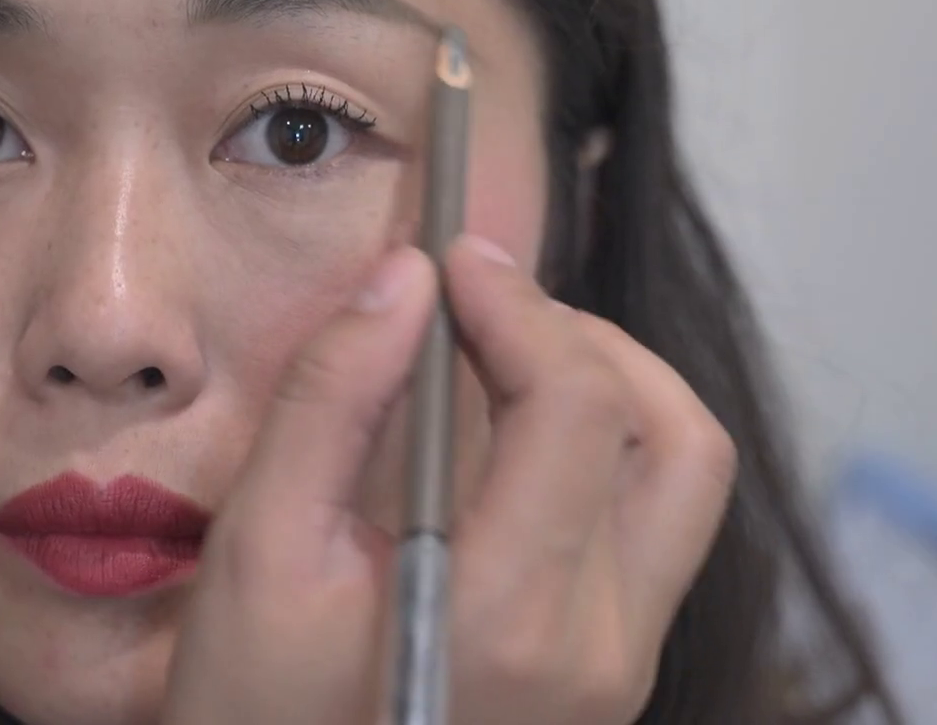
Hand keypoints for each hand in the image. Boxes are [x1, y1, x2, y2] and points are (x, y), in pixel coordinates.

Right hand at [159, 236, 737, 724]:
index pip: (578, 403)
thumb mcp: (257, 555)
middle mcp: (601, 648)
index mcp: (512, 617)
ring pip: (682, 482)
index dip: (518, 303)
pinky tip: (513, 437)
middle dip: (584, 336)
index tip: (451, 258)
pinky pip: (653, 532)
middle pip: (672, 435)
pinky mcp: (614, 677)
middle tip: (485, 304)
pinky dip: (605, 451)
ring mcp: (621, 671)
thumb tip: (407, 276)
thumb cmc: (254, 715)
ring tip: (508, 357)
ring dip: (614, 389)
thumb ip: (332, 402)